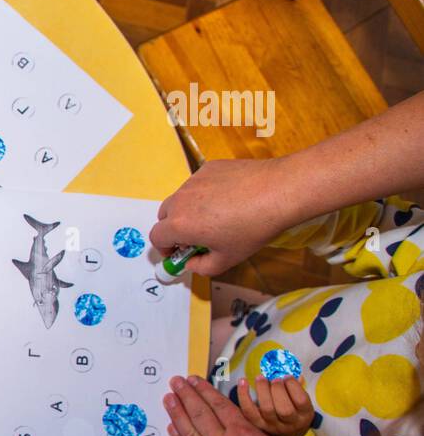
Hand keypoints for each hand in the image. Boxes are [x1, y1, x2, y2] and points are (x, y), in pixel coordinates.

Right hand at [150, 159, 298, 275]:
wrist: (278, 191)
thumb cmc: (253, 228)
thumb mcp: (227, 259)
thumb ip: (201, 267)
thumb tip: (191, 263)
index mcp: (180, 225)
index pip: (156, 237)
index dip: (164, 248)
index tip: (177, 252)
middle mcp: (181, 200)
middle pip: (165, 216)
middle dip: (174, 228)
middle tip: (196, 236)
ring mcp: (194, 181)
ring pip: (181, 198)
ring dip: (189, 210)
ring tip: (217, 216)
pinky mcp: (209, 167)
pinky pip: (198, 184)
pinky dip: (205, 193)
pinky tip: (230, 198)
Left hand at [236, 376, 313, 435]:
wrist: (284, 430)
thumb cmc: (293, 408)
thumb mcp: (300, 400)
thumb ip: (296, 387)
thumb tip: (291, 373)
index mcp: (304, 414)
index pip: (301, 401)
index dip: (293, 386)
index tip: (287, 376)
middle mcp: (290, 423)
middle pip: (284, 409)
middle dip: (278, 389)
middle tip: (274, 379)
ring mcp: (273, 425)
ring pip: (267, 409)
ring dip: (262, 390)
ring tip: (261, 378)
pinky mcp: (257, 424)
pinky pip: (248, 410)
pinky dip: (243, 395)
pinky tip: (243, 381)